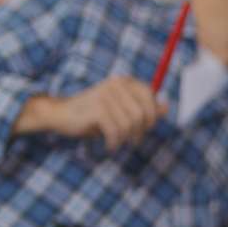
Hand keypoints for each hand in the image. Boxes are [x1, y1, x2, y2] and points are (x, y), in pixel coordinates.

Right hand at [15, 76, 165, 149]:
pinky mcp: (97, 109)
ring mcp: (106, 95)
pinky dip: (114, 143)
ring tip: (117, 142)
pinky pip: (117, 132)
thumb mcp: (121, 110)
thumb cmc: (94, 115)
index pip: (150, 97)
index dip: (151, 117)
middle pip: (143, 114)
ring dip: (126, 139)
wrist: (61, 115)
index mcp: (124, 81)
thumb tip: (166, 107)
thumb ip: (143, 108)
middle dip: (140, 132)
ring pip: (130, 125)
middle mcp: (115, 84)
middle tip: (131, 140)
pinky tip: (109, 145)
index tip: (143, 128)